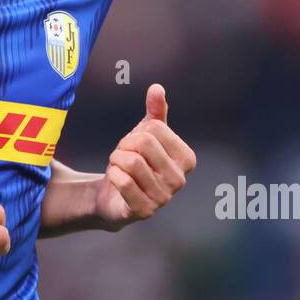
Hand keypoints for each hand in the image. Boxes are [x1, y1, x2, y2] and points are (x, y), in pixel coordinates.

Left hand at [94, 84, 195, 230]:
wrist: (114, 194)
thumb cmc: (134, 162)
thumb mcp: (144, 135)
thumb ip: (155, 112)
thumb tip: (157, 88)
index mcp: (187, 158)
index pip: (155, 128)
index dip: (136, 133)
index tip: (134, 145)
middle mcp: (180, 180)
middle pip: (144, 143)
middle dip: (124, 145)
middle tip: (122, 155)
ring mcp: (164, 198)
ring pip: (131, 162)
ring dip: (116, 160)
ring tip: (119, 167)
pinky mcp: (144, 211)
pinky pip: (124, 182)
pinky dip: (113, 175)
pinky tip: (116, 180)